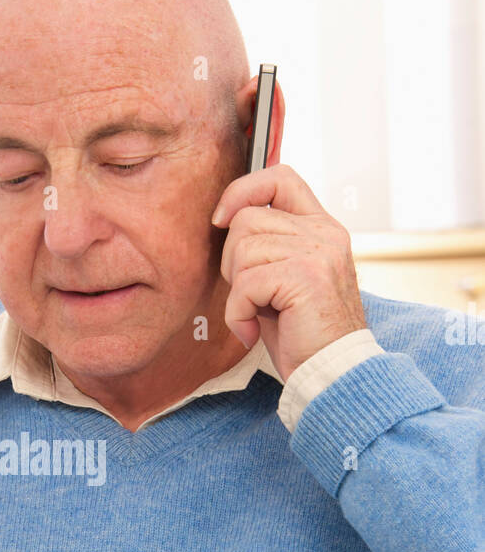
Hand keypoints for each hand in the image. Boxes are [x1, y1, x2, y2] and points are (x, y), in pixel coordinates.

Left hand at [211, 163, 367, 381]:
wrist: (331, 374)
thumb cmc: (302, 335)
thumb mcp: (284, 280)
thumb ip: (267, 245)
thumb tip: (225, 219)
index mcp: (321, 228)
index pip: (280, 177)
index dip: (243, 190)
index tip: (221, 219)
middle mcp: (325, 233)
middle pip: (247, 219)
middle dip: (232, 261)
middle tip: (251, 296)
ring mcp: (319, 253)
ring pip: (243, 249)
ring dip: (237, 291)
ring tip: (256, 315)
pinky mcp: (306, 277)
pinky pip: (245, 283)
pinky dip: (238, 313)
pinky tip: (252, 332)